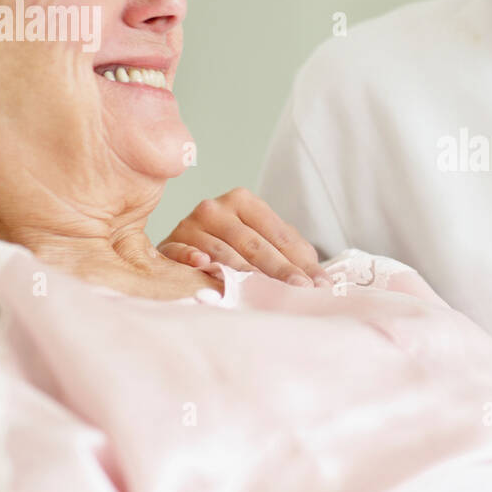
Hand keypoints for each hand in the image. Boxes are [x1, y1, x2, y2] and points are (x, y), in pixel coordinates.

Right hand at [159, 188, 328, 286]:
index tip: (318, 284)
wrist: (184, 248)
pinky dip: (191, 256)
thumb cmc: (233, 247)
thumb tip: (322, 279)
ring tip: (262, 289)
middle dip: (279, 269)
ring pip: (222, 250)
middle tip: (298, 290)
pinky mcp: (169, 243)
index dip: (300, 261)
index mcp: (243, 201)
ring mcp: (189, 225)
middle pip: (253, 243)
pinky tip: (203, 263)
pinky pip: (180, 251)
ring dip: (243, 271)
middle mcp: (216, 208)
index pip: (277, 234)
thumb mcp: (265, 242)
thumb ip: (292, 253)